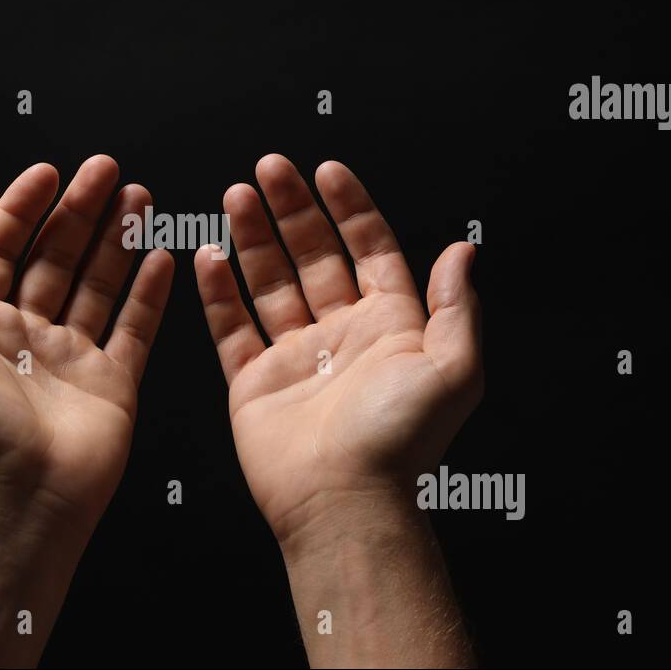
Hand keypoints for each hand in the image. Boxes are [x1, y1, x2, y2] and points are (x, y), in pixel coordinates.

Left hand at [0, 156, 172, 666]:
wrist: (18, 501)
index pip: (1, 250)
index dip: (23, 209)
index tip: (47, 173)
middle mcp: (28, 335)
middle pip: (57, 257)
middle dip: (82, 210)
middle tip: (106, 170)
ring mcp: (73, 356)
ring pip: (99, 282)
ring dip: (119, 238)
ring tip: (138, 197)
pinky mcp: (113, 381)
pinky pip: (135, 327)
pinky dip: (150, 292)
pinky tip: (160, 255)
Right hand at [195, 155, 481, 665]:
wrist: (343, 501)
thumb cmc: (399, 441)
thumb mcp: (452, 368)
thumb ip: (455, 305)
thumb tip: (462, 251)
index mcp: (389, 327)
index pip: (368, 250)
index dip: (349, 208)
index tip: (327, 170)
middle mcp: (341, 336)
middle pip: (313, 255)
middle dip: (291, 210)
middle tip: (269, 168)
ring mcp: (294, 357)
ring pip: (269, 282)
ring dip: (253, 237)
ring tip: (237, 194)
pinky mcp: (254, 382)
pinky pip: (232, 327)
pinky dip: (218, 291)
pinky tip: (208, 255)